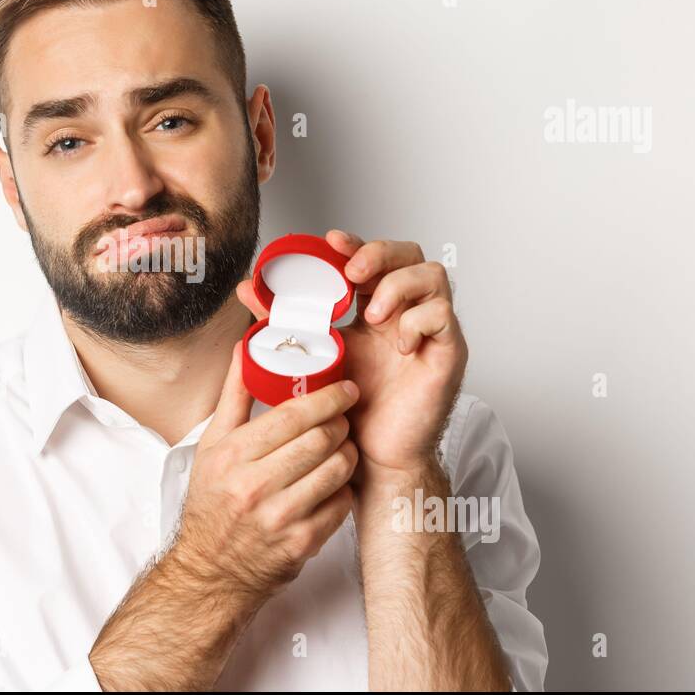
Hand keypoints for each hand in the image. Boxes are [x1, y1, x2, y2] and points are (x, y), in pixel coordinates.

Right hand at [174, 341, 360, 595]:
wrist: (211, 569)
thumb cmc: (213, 502)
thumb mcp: (212, 446)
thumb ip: (234, 396)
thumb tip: (245, 347)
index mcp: (233, 456)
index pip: (291, 417)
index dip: (326, 399)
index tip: (345, 388)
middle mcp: (254, 486)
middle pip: (319, 441)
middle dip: (340, 424)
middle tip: (344, 418)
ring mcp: (279, 517)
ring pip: (336, 471)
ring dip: (347, 454)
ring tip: (343, 447)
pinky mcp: (300, 543)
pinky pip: (340, 505)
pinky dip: (344, 489)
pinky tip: (335, 482)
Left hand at [236, 232, 465, 474]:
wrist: (368, 454)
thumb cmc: (348, 409)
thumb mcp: (312, 354)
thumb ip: (284, 320)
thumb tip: (247, 289)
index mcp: (374, 308)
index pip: (375, 257)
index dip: (357, 243)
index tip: (331, 241)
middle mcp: (405, 313)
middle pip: (409, 254)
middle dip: (380, 253)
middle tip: (353, 273)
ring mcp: (429, 331)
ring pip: (432, 275)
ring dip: (397, 285)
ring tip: (371, 315)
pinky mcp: (447, 353)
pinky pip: (444, 316)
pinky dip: (419, 320)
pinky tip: (397, 343)